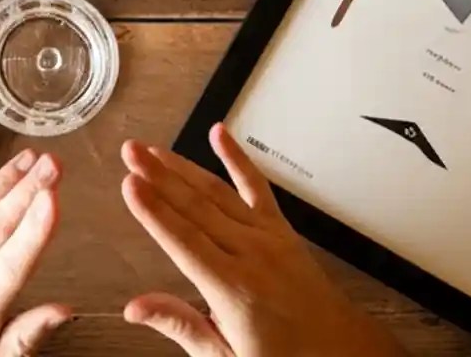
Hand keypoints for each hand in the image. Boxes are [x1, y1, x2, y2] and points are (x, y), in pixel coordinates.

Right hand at [121, 125, 405, 356]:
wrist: (340, 352)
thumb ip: (182, 326)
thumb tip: (136, 308)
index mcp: (234, 290)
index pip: (184, 242)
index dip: (154, 211)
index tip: (130, 184)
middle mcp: (252, 256)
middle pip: (196, 208)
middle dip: (159, 177)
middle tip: (131, 152)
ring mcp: (269, 238)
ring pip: (218, 193)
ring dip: (182, 168)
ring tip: (152, 150)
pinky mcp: (282, 230)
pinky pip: (256, 187)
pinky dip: (237, 158)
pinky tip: (219, 134)